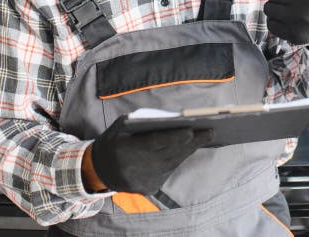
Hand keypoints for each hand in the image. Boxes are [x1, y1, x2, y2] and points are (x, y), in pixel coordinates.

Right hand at [90, 117, 212, 193]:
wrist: (99, 170)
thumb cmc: (114, 141)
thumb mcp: (121, 126)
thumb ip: (143, 121)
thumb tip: (173, 119)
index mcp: (123, 151)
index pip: (153, 144)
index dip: (173, 138)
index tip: (191, 130)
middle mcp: (133, 170)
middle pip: (169, 154)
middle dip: (191, 142)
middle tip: (209, 131)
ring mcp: (141, 182)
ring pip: (172, 163)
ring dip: (189, 150)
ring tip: (204, 136)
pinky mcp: (148, 189)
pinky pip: (168, 171)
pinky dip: (179, 159)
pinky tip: (190, 148)